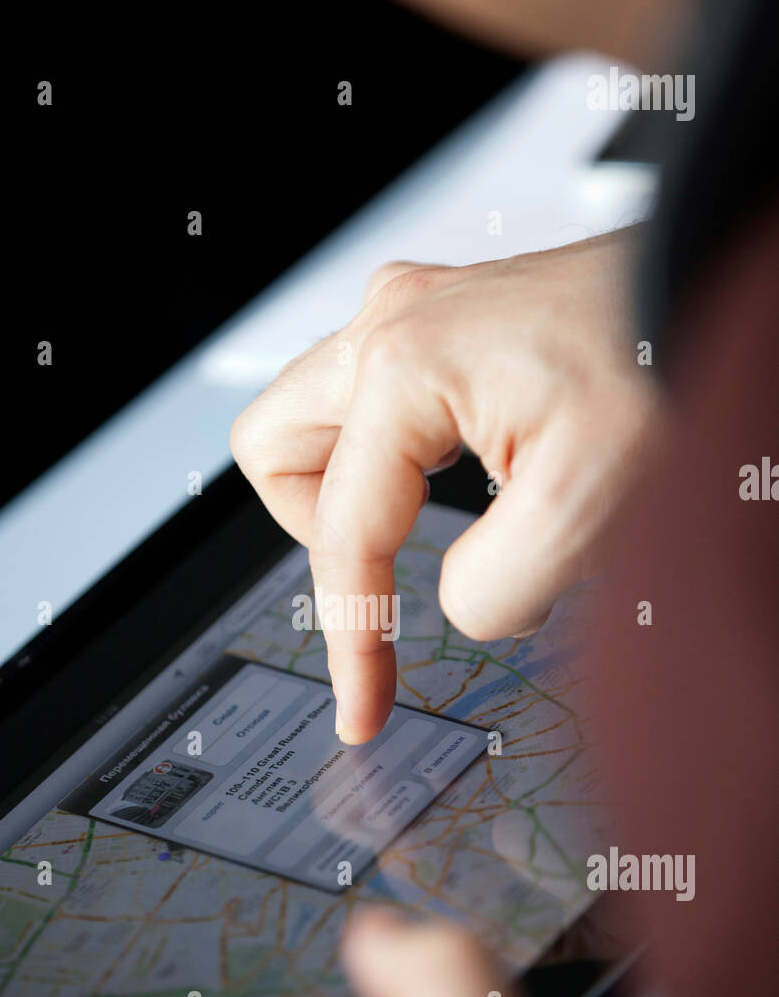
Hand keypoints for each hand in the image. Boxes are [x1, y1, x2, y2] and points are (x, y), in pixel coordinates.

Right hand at [231, 231, 659, 743]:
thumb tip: (462, 606)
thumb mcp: (586, 508)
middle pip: (276, 450)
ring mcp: (415, 313)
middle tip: (380, 576)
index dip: (351, 638)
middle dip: (317, 532)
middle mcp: (390, 324)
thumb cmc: (669, 361)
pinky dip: (396, 459)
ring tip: (428, 528)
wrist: (719, 285)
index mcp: (403, 366)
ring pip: (314, 419)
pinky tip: (466, 481)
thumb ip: (494, 588)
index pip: (343, 534)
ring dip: (351, 491)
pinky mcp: (446, 321)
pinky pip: (373, 402)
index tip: (365, 711)